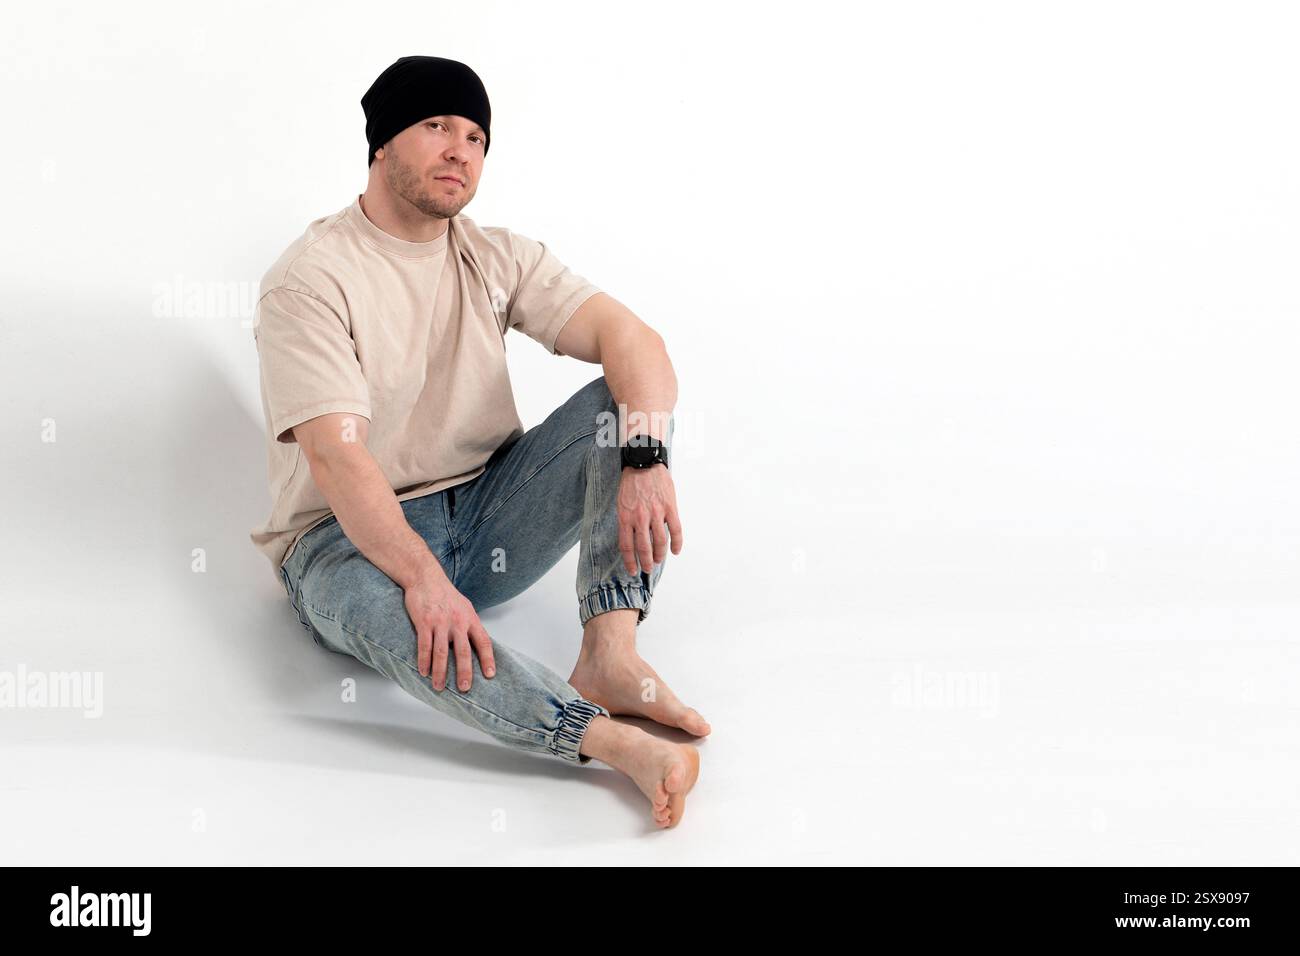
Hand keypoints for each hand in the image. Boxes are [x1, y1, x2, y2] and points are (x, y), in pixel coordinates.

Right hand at [404, 572, 495, 691]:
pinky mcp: (424, 622)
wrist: (426, 578)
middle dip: (464, 672)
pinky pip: (425, 645)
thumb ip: (470, 625)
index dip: (487, 659)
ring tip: (439, 686)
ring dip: (441, 672)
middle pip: (463, 651)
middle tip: (464, 688)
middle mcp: (457, 622)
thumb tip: (477, 644)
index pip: (483, 641)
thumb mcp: (465, 607)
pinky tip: (424, 672)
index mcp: (470, 619)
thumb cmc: (446, 595)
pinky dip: (424, 661)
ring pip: (442, 652)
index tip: (490, 674)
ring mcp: (440, 622)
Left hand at [617, 464, 683, 574]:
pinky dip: (677, 543)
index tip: (632, 570)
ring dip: (659, 555)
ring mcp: (656, 513)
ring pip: (659, 542)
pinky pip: (675, 530)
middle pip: (643, 548)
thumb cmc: (631, 482)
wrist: (644, 462)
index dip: (629, 561)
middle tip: (647, 568)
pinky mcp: (670, 508)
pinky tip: (676, 551)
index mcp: (626, 517)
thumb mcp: (622, 503)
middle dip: (645, 562)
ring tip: (658, 561)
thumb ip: (627, 520)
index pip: (627, 546)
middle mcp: (640, 518)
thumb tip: (632, 538)